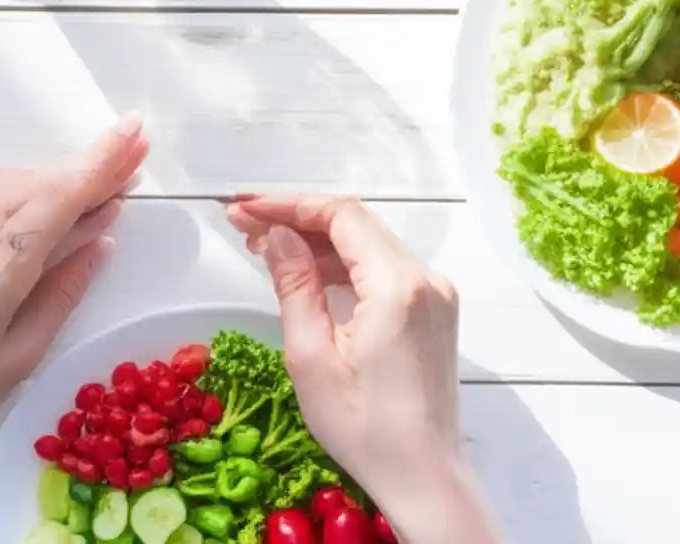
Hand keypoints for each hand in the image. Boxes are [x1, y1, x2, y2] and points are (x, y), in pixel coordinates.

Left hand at [0, 113, 146, 540]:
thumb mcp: (22, 354)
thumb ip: (64, 293)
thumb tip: (102, 243)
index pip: (61, 197)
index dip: (102, 162)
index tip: (135, 132)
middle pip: (44, 180)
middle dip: (95, 164)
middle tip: (137, 148)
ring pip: (17, 178)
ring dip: (61, 176)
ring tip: (100, 184)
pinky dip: (27, 185)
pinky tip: (46, 199)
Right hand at [226, 195, 501, 543]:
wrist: (422, 474)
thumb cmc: (363, 427)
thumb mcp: (311, 355)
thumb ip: (294, 284)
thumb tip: (276, 235)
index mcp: (398, 286)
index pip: (341, 216)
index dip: (288, 204)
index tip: (244, 210)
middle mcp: (426, 279)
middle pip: (356, 225)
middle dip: (298, 219)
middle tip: (243, 225)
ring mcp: (436, 294)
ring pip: (369, 246)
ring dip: (319, 242)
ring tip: (264, 249)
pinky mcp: (434, 311)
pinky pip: (384, 270)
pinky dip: (344, 266)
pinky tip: (306, 273)